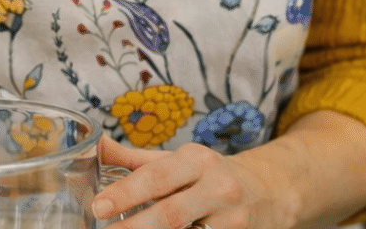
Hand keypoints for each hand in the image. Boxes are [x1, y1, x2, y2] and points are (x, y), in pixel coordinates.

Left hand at [94, 135, 297, 228]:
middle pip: (170, 215)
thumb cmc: (211, 175)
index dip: (126, 193)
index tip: (99, 207)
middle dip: (136, 227)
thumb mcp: (179, 159)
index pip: (156, 176)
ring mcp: (232, 221)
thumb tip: (95, 145)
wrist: (269, 191)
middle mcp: (217, 188)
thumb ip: (137, 159)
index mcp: (197, 160)